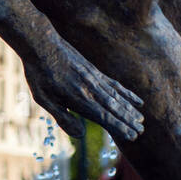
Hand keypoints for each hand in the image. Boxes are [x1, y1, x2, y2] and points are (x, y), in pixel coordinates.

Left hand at [22, 34, 142, 140]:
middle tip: (140, 132)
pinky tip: (137, 100)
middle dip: (128, 121)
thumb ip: (62, 117)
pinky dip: (127, 93)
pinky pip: (115, 84)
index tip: (131, 136)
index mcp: (79, 99)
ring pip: (117, 97)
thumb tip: (80, 135)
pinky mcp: (94, 71)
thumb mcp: (43, 99)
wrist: (42, 44)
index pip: (104, 117)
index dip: (119, 127)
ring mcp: (95, 79)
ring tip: (141, 120)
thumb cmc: (39, 74)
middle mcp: (91, 89)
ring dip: (130, 109)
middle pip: (115, 108)